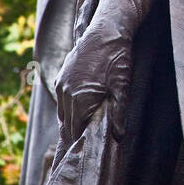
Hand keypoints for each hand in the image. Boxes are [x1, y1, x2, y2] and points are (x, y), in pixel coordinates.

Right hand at [55, 19, 131, 145]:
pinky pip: (61, 99)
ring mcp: (61, 84)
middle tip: (83, 149)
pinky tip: (76, 113)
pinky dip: (68, 109)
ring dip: (71, 123)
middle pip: (68, 125)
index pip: (76, 131)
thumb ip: (119, 113)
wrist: (106, 30)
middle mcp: (66, 94)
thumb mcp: (122, 86)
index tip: (85, 153)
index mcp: (80, 99)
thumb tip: (118, 136)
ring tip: (79, 135)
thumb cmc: (116, 58)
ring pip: (63, 113)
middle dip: (75, 136)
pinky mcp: (61, 75)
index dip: (81, 143)